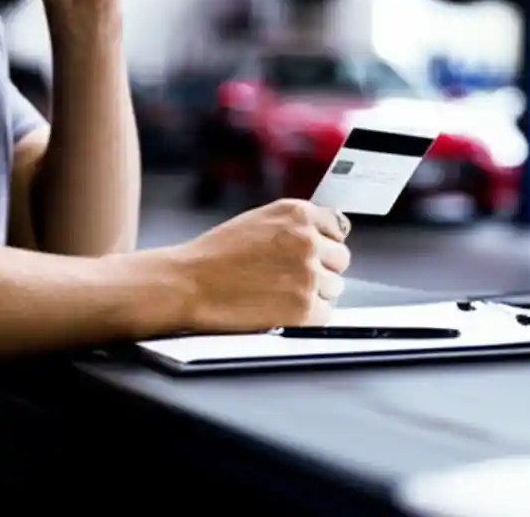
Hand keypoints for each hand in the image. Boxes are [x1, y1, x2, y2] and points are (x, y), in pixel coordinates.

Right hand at [173, 200, 352, 333]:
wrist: (188, 284)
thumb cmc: (215, 256)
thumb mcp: (259, 221)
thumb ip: (295, 226)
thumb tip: (329, 235)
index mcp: (297, 212)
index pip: (338, 227)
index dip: (324, 243)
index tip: (314, 253)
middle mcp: (307, 239)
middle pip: (341, 259)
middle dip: (322, 268)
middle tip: (291, 277)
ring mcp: (308, 274)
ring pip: (335, 287)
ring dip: (315, 293)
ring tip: (279, 293)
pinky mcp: (304, 307)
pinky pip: (325, 313)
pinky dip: (308, 316)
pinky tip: (281, 309)